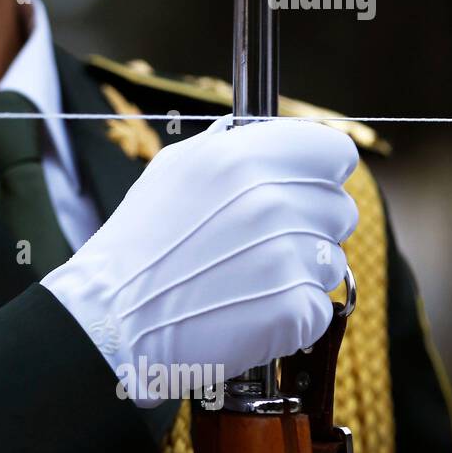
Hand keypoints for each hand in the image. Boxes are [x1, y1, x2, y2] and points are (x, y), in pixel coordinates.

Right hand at [42, 117, 357, 405]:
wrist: (111, 318)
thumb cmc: (136, 246)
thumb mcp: (170, 171)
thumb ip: (227, 147)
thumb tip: (264, 134)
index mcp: (243, 158)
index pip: (335, 153)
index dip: (320, 172)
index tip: (302, 189)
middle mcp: (271, 201)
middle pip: (340, 209)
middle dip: (310, 227)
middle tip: (260, 246)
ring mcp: (286, 257)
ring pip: (332, 261)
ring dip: (300, 272)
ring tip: (245, 280)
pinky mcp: (292, 309)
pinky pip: (320, 307)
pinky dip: (291, 315)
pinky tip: (248, 309)